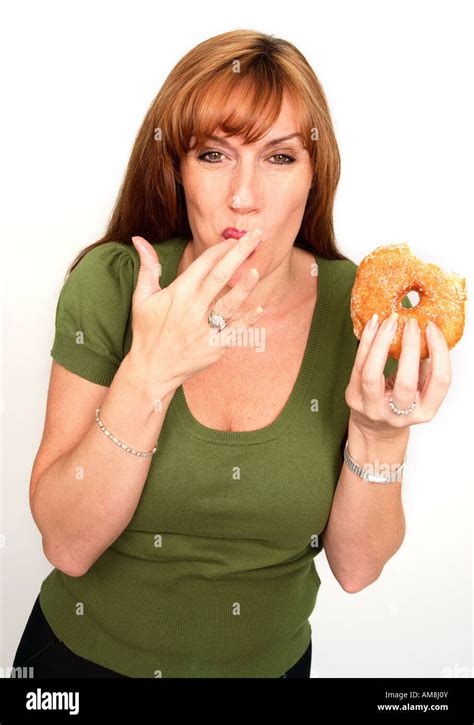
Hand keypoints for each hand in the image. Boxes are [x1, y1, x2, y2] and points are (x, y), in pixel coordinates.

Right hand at [126, 230, 264, 390]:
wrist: (152, 369)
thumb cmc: (147, 331)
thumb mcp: (142, 297)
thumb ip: (147, 267)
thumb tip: (139, 238)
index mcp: (179, 292)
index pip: (204, 263)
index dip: (221, 249)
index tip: (235, 239)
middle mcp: (193, 308)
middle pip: (220, 276)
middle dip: (239, 253)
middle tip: (256, 236)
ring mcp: (205, 328)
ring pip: (229, 303)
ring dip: (244, 286)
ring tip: (256, 270)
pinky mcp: (214, 347)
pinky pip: (235, 331)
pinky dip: (247, 321)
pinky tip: (258, 309)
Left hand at [345, 312, 451, 438]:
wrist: (374, 427)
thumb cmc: (399, 403)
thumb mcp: (419, 391)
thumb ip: (424, 367)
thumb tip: (426, 331)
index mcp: (424, 411)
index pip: (439, 382)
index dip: (439, 353)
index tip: (432, 329)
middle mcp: (399, 414)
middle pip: (406, 382)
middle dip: (409, 348)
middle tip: (410, 323)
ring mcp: (373, 409)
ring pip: (373, 374)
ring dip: (381, 343)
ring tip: (388, 321)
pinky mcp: (354, 399)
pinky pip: (357, 367)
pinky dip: (365, 343)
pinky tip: (372, 327)